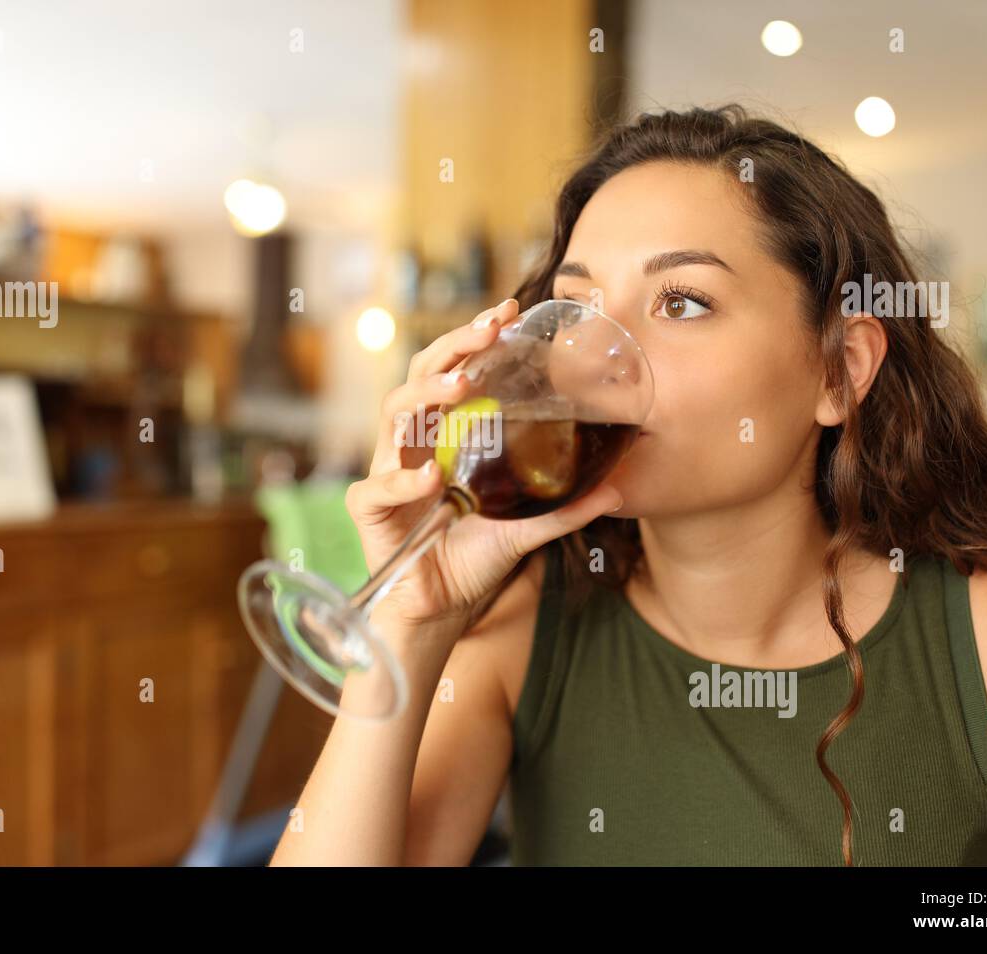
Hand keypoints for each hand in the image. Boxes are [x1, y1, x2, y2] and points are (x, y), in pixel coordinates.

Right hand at [345, 298, 622, 632]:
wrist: (441, 608)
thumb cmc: (474, 556)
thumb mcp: (526, 526)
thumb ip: (565, 507)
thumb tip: (617, 488)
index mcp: (444, 433)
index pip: (453, 370)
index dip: (474, 338)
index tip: (507, 312)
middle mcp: (412, 441)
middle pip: (420, 376)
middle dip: (452, 348)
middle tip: (487, 332)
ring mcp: (386, 470)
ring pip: (391, 413)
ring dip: (424, 395)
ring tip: (459, 390)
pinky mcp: (369, 510)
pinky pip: (377, 487)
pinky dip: (402, 479)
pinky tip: (429, 474)